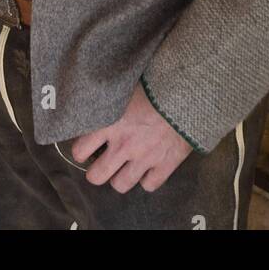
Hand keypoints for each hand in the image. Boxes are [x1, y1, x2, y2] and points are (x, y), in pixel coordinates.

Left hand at [69, 81, 191, 191]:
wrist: (188, 93)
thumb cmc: (155, 84)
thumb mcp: (126, 86)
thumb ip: (110, 98)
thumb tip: (97, 90)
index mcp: (110, 124)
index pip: (80, 150)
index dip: (80, 151)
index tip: (85, 148)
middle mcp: (124, 145)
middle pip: (96, 176)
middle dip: (96, 171)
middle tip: (101, 163)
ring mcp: (144, 158)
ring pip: (120, 185)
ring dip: (120, 177)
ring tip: (124, 167)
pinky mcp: (165, 165)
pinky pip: (149, 185)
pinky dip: (147, 178)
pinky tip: (148, 167)